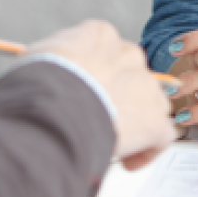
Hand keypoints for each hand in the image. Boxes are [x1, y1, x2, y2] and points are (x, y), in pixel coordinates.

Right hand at [31, 20, 175, 169]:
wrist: (53, 110)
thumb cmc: (39, 85)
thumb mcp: (37, 56)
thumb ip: (53, 59)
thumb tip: (46, 66)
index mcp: (100, 35)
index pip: (105, 49)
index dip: (94, 73)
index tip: (85, 89)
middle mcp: (127, 55)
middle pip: (130, 74)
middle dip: (118, 96)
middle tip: (97, 117)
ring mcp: (145, 86)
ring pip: (150, 103)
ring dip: (135, 121)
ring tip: (112, 140)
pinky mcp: (154, 119)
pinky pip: (161, 136)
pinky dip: (147, 150)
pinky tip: (127, 161)